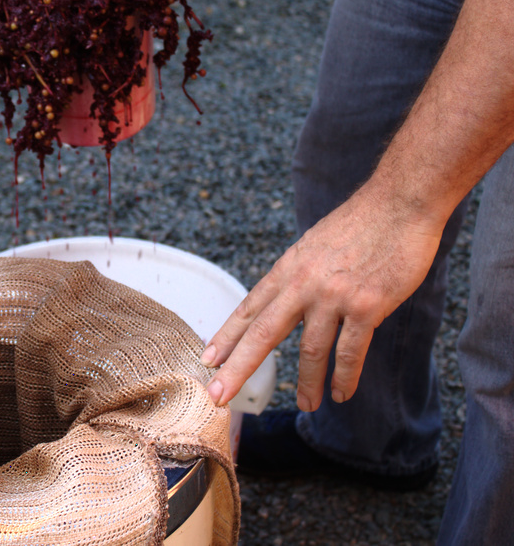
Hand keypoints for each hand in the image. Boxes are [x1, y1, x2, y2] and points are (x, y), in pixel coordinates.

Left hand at [199, 183, 445, 411]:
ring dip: (307, 383)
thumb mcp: (313, 245)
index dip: (226, 337)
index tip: (207, 359)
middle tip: (218, 395)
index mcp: (287, 269)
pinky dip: (345, 377)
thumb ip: (298, 276)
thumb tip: (285, 302)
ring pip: (311, 351)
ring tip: (306, 405)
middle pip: (262, 334)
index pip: (248, 309)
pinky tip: (341, 393)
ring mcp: (334, 296)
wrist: (399, 202)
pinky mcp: (367, 305)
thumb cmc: (359, 224)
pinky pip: (351, 351)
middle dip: (237, 368)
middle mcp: (303, 284)